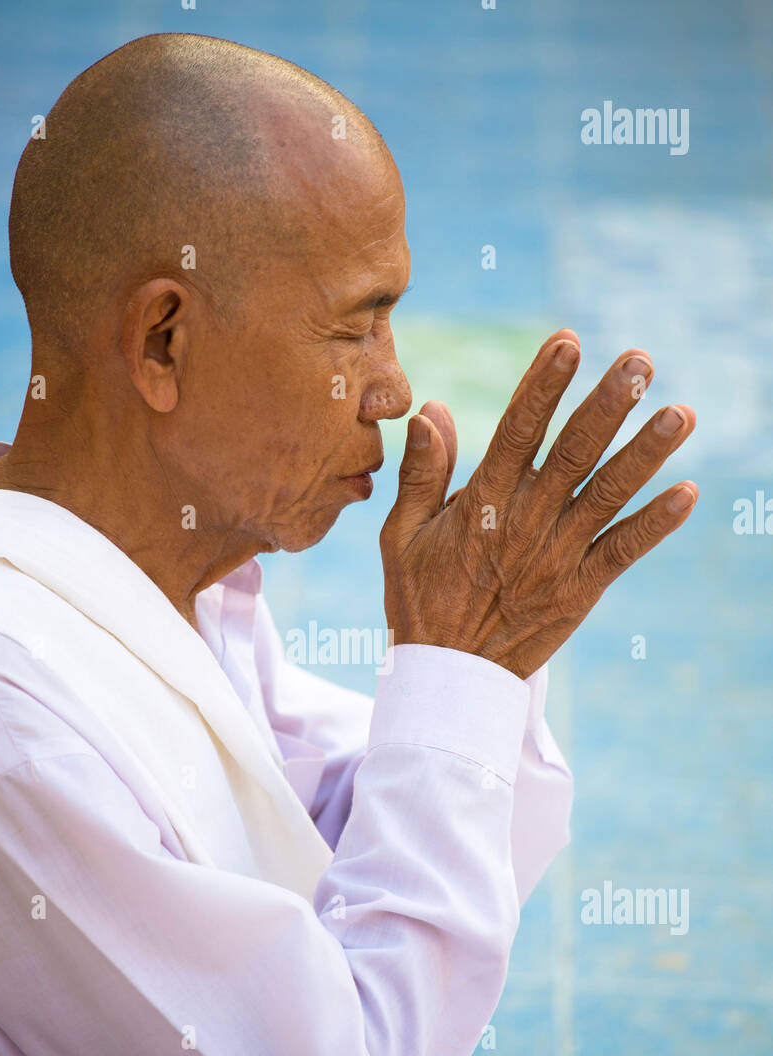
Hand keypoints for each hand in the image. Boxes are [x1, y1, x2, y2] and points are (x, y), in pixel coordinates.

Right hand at [380, 329, 696, 679]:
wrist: (446, 679)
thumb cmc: (420, 599)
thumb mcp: (401, 536)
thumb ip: (421, 473)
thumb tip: (431, 409)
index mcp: (481, 504)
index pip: (516, 430)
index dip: (543, 385)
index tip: (567, 342)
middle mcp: (524, 524)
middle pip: (572, 453)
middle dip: (609, 404)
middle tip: (641, 360)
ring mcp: (556, 558)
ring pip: (607, 495)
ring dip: (645, 453)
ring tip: (681, 413)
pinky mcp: (580, 591)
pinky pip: (623, 552)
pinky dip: (655, 524)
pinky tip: (687, 493)